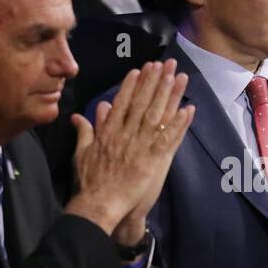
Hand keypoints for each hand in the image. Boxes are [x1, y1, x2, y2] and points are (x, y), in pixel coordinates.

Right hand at [66, 59, 193, 234]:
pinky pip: (169, 139)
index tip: (141, 69)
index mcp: (109, 132)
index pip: (123, 102)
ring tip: (178, 77)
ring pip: (157, 116)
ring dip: (169, 95)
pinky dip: (179, 125)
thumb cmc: (89, 182)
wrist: (98, 204)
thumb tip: (78, 116)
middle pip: (142, 103)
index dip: (133, 85)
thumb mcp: (81, 153)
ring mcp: (139, 146)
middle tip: (163, 64)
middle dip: (153, 81)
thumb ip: (84, 132)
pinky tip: (188, 110)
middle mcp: (125, 134)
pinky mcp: (152, 160)